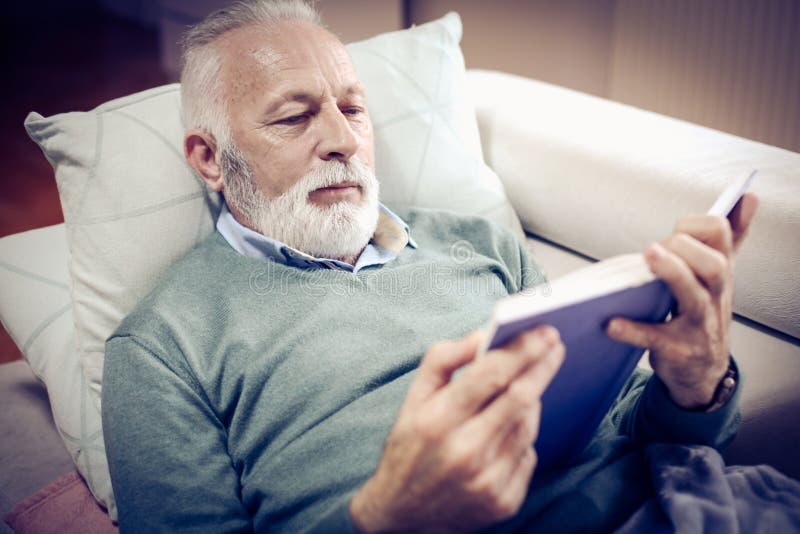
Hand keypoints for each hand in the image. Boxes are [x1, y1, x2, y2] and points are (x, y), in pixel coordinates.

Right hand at [349, 327, 564, 532]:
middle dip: (542, 365)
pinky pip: (528, 455)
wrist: (401, 516)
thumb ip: (441, 361)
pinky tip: (511, 427)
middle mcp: (465, 452)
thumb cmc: (408, 449)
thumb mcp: (412, 400)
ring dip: (532, 399)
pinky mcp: (504, 502)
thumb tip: (479, 336)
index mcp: (438, 421)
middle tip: (555, 344)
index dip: (521, 350)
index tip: (543, 332)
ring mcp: (488, 481)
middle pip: (521, 397)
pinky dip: (523, 435)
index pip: (491, 375)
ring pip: (527, 425)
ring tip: (526, 384)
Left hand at [606, 193, 758, 408]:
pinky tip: (612, 323)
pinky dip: (634, 330)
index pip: (721, 236)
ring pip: (694, 298)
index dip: (699, 226)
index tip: (677, 229)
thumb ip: (731, 237)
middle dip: (687, 250)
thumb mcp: (718, 275)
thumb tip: (749, 197)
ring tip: (648, 256)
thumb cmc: (704, 312)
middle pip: (715, 266)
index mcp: (720, 274)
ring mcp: (697, 325)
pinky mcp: (675, 350)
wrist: (702, 371)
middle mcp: (714, 297)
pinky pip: (655, 339)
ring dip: (672, 273)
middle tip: (655, 247)